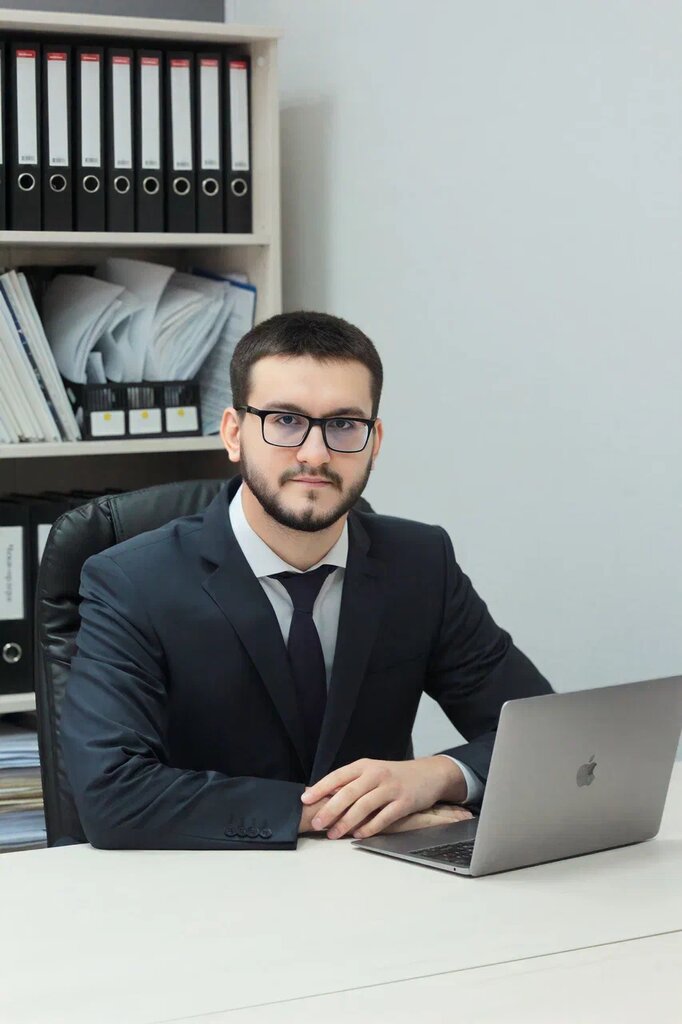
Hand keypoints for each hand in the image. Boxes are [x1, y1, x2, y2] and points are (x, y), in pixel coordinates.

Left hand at [300, 756, 464, 840]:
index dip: (320, 788)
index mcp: (364, 766)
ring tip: (333, 834)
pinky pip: (383, 817)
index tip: (305, 800)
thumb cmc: (394, 776)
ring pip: (364, 806)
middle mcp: (376, 774)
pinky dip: (369, 827)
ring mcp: (391, 788)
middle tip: (317, 823)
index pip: (338, 776)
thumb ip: (352, 783)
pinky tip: (358, 835)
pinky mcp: (404, 803)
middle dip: (330, 809)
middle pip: (348, 792)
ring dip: (346, 822)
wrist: (428, 774)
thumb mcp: (372, 772)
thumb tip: (324, 799)